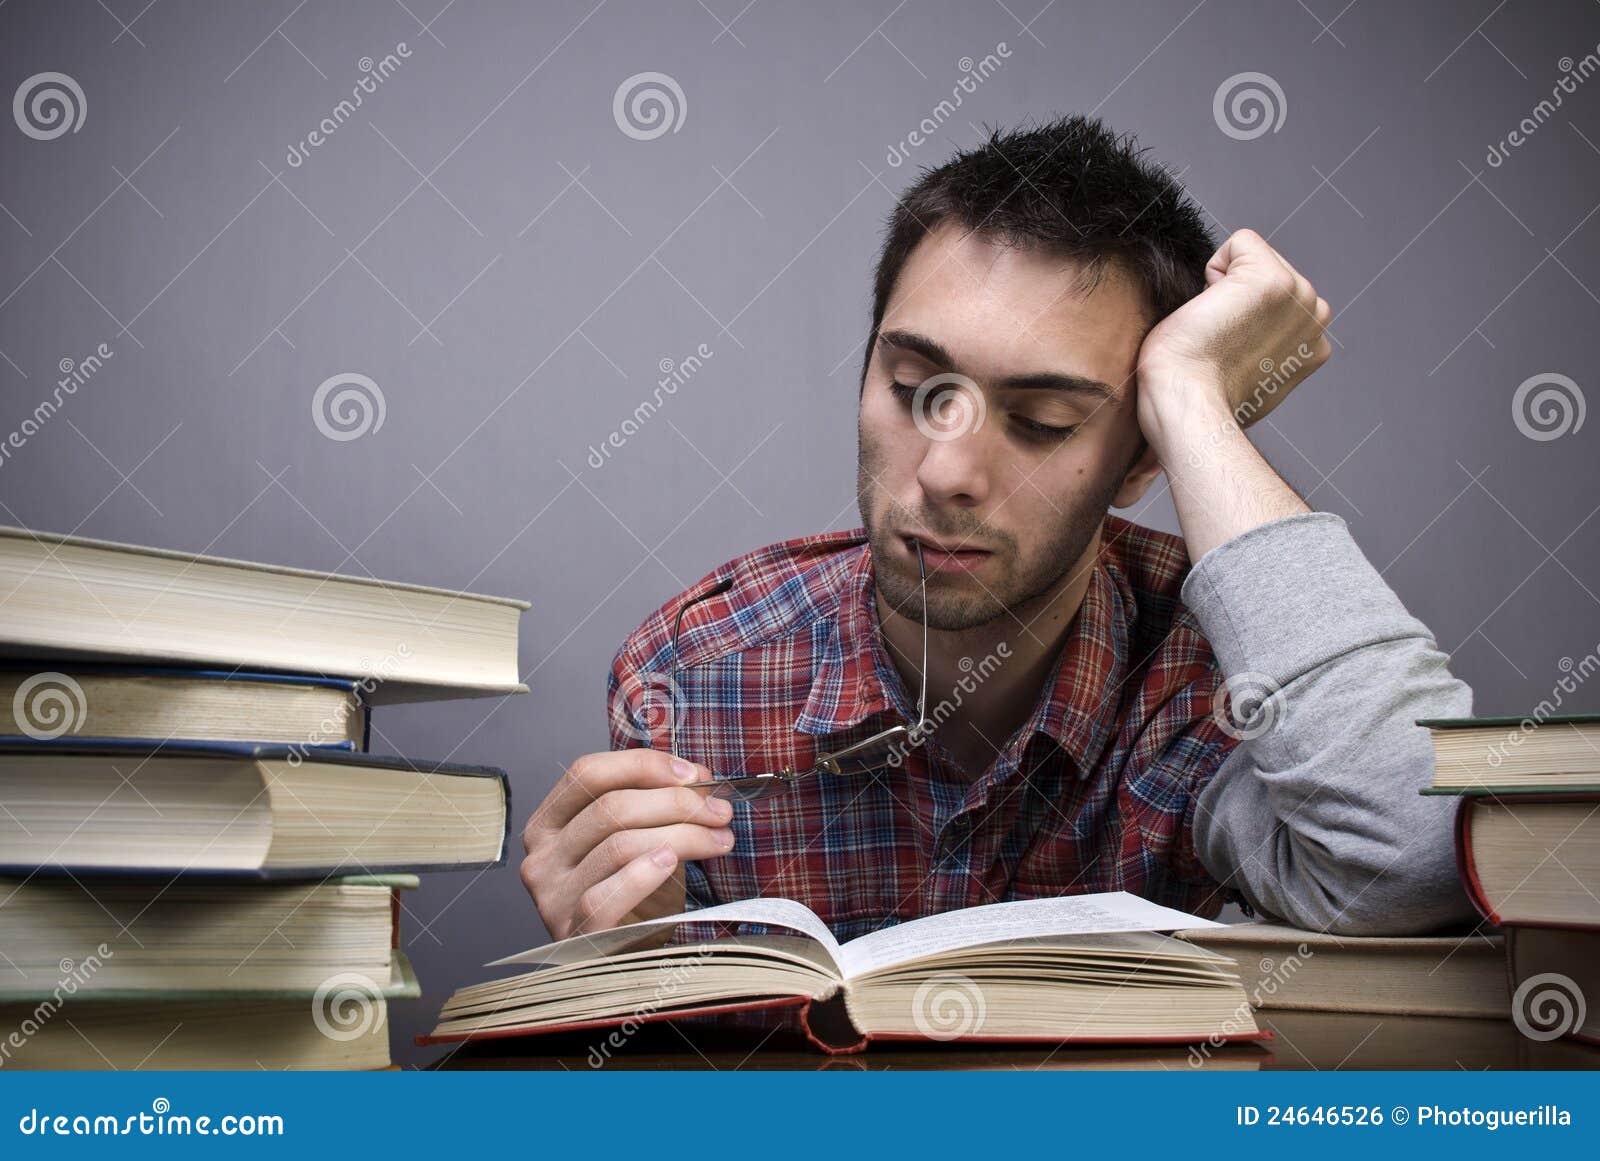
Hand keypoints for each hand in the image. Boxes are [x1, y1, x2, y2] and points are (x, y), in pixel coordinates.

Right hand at [520, 749, 734, 939]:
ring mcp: (552, 897)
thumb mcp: (641, 841)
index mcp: (549, 823)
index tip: (695, 775)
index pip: (587, 773)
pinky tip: (672, 864)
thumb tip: (698, 778)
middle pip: (609, 807)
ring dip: (681, 835)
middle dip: (676, 802)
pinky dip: (644, 874)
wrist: (628, 963)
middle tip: (720, 811)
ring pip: (617, 845)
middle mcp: (542, 857)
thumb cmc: (636, 897)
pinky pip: (606, 896)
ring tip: (719, 839)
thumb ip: (656, 807)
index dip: (645, 765)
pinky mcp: (571, 933)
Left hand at [1135, 228, 1331, 442]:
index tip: (1229, 352)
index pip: (1276, 299)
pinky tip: (1211, 309)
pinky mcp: (1272, 280)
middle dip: (1235, 297)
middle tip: (1219, 340)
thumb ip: (1265, 350)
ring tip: (1217, 329)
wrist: (1189, 403)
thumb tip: (1245, 343)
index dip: (1241, 317)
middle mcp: (1316, 317)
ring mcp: (1300, 296)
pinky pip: (1241, 242)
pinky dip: (1215, 268)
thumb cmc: (1201, 398)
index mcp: (1315, 344)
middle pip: (1267, 271)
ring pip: (1254, 258)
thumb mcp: (1250, 376)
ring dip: (1226, 286)